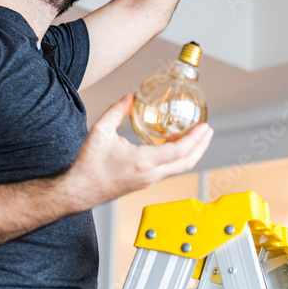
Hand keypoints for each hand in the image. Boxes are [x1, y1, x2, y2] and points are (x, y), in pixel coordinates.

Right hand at [67, 94, 213, 206]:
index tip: (205, 127)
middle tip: (208, 130)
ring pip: (179, 168)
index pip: (178, 152)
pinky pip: (169, 169)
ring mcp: (149, 181)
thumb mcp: (100, 131)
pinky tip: (175, 144)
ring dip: (191, 152)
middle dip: (201, 146)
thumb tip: (130, 97)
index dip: (195, 139)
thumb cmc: (88, 166)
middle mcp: (150, 175)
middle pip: (186, 163)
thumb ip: (117, 111)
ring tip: (196, 135)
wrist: (79, 191)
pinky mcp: (145, 183)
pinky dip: (178, 156)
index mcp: (142, 163)